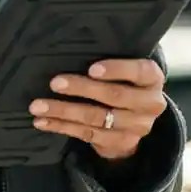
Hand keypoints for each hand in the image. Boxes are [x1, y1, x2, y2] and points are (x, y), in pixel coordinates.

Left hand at [28, 59, 166, 160]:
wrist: (137, 121)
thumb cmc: (124, 82)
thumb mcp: (127, 70)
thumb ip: (110, 61)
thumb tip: (70, 49)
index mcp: (152, 79)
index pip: (139, 71)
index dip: (116, 69)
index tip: (91, 68)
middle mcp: (149, 104)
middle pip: (114, 96)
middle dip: (81, 88)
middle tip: (55, 83)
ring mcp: (136, 127)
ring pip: (96, 118)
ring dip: (63, 111)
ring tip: (38, 106)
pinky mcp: (119, 143)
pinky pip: (86, 134)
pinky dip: (61, 127)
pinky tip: (43, 122)